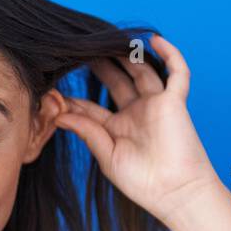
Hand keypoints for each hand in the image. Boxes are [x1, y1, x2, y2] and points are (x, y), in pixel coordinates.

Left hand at [53, 34, 223, 225]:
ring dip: (127, 55)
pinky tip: (153, 39)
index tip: (53, 88)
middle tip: (79, 49)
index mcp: (116, 129)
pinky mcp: (176, 102)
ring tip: (108, 38)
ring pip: (141, 71)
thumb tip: (59, 114)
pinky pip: (177, 73)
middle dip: (98, 66)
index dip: (73, 98)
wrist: (174, 192)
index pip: (91, 107)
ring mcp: (156, 106)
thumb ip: (87, 132)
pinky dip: (169, 55)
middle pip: (115, 81)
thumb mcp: (107, 156)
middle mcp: (136, 113)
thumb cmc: (141, 182)